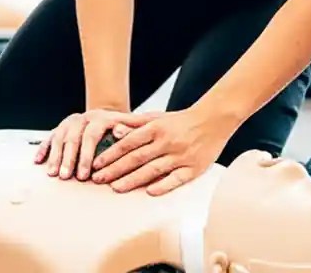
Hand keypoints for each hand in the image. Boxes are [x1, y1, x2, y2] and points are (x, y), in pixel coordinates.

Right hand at [34, 108, 161, 180]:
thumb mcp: (131, 128)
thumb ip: (129, 130)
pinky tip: (39, 161)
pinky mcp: (59, 128)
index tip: (85, 175)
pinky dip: (43, 149)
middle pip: (72, 139)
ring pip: (58, 138)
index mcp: (99, 118)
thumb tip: (122, 133)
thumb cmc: (123, 129)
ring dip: (54, 157)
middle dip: (68, 160)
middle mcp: (81, 118)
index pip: (90, 136)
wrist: (108, 118)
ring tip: (53, 174)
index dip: (86, 156)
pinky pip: (49, 138)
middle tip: (65, 177)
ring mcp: (69, 123)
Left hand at [90, 106, 238, 195]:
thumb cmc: (179, 121)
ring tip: (116, 188)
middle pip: (136, 158)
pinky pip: (177, 178)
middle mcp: (166, 141)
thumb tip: (114, 130)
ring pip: (153, 169)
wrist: (213, 120)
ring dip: (133, 180)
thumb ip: (135, 124)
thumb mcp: (156, 118)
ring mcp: (180, 155)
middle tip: (97, 179)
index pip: (128, 143)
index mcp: (155, 128)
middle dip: (115, 169)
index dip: (111, 154)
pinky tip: (149, 192)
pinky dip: (164, 185)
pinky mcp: (194, 168)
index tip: (96, 164)